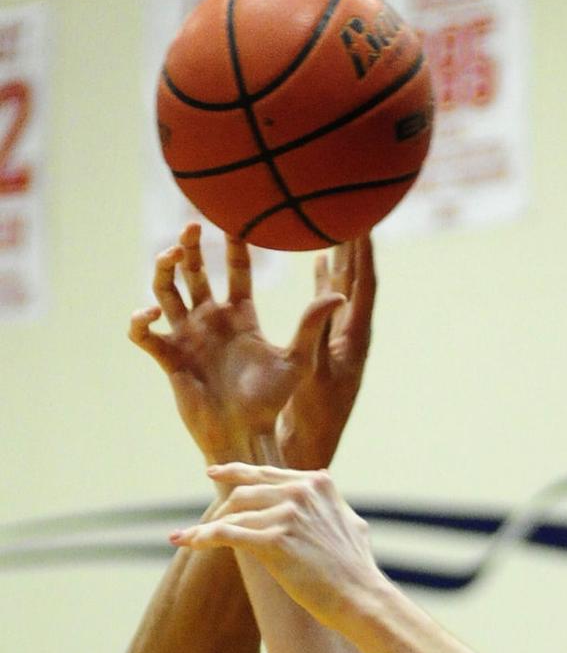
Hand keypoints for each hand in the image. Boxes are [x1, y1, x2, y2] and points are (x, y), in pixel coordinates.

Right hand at [128, 224, 357, 465]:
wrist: (245, 434)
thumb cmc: (272, 402)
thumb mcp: (296, 360)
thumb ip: (312, 325)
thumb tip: (341, 295)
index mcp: (241, 316)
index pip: (236, 270)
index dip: (234, 244)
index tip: (233, 218)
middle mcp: (212, 321)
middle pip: (195, 272)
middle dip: (190, 247)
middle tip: (191, 225)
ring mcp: (188, 337)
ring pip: (165, 292)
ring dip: (162, 271)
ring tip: (168, 257)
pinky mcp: (169, 358)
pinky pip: (144, 334)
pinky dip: (139, 320)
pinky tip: (149, 313)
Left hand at [170, 464, 383, 628]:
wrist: (361, 597)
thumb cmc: (356, 570)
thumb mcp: (349, 522)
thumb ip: (329, 501)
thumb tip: (323, 481)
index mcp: (318, 484)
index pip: (266, 473)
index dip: (235, 471)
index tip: (213, 472)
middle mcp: (302, 492)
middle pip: (244, 491)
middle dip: (219, 507)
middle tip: (201, 522)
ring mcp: (288, 514)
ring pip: (232, 513)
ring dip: (206, 527)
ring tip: (189, 538)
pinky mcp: (275, 540)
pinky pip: (227, 534)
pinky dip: (203, 537)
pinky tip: (188, 543)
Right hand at [279, 235, 375, 468]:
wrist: (308, 443)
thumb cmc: (311, 415)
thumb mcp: (314, 374)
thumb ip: (321, 335)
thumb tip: (336, 298)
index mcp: (354, 338)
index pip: (365, 285)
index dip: (365, 252)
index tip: (365, 218)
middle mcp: (350, 333)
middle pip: (357, 278)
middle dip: (355, 243)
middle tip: (355, 206)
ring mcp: (338, 337)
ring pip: (342, 287)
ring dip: (341, 255)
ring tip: (340, 223)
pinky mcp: (326, 343)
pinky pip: (326, 301)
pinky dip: (324, 277)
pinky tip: (319, 261)